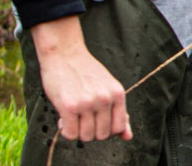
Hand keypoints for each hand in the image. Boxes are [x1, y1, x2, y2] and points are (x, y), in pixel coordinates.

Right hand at [31, 16, 130, 142]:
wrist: (65, 54)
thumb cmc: (85, 72)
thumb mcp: (108, 88)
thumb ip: (118, 112)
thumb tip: (128, 137)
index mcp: (118, 94)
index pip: (119, 128)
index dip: (107, 131)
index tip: (96, 123)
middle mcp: (105, 99)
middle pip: (102, 135)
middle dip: (91, 132)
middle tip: (82, 120)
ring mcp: (88, 103)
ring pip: (86, 137)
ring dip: (77, 131)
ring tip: (73, 118)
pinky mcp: (69, 106)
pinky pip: (71, 134)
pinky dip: (66, 131)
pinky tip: (63, 119)